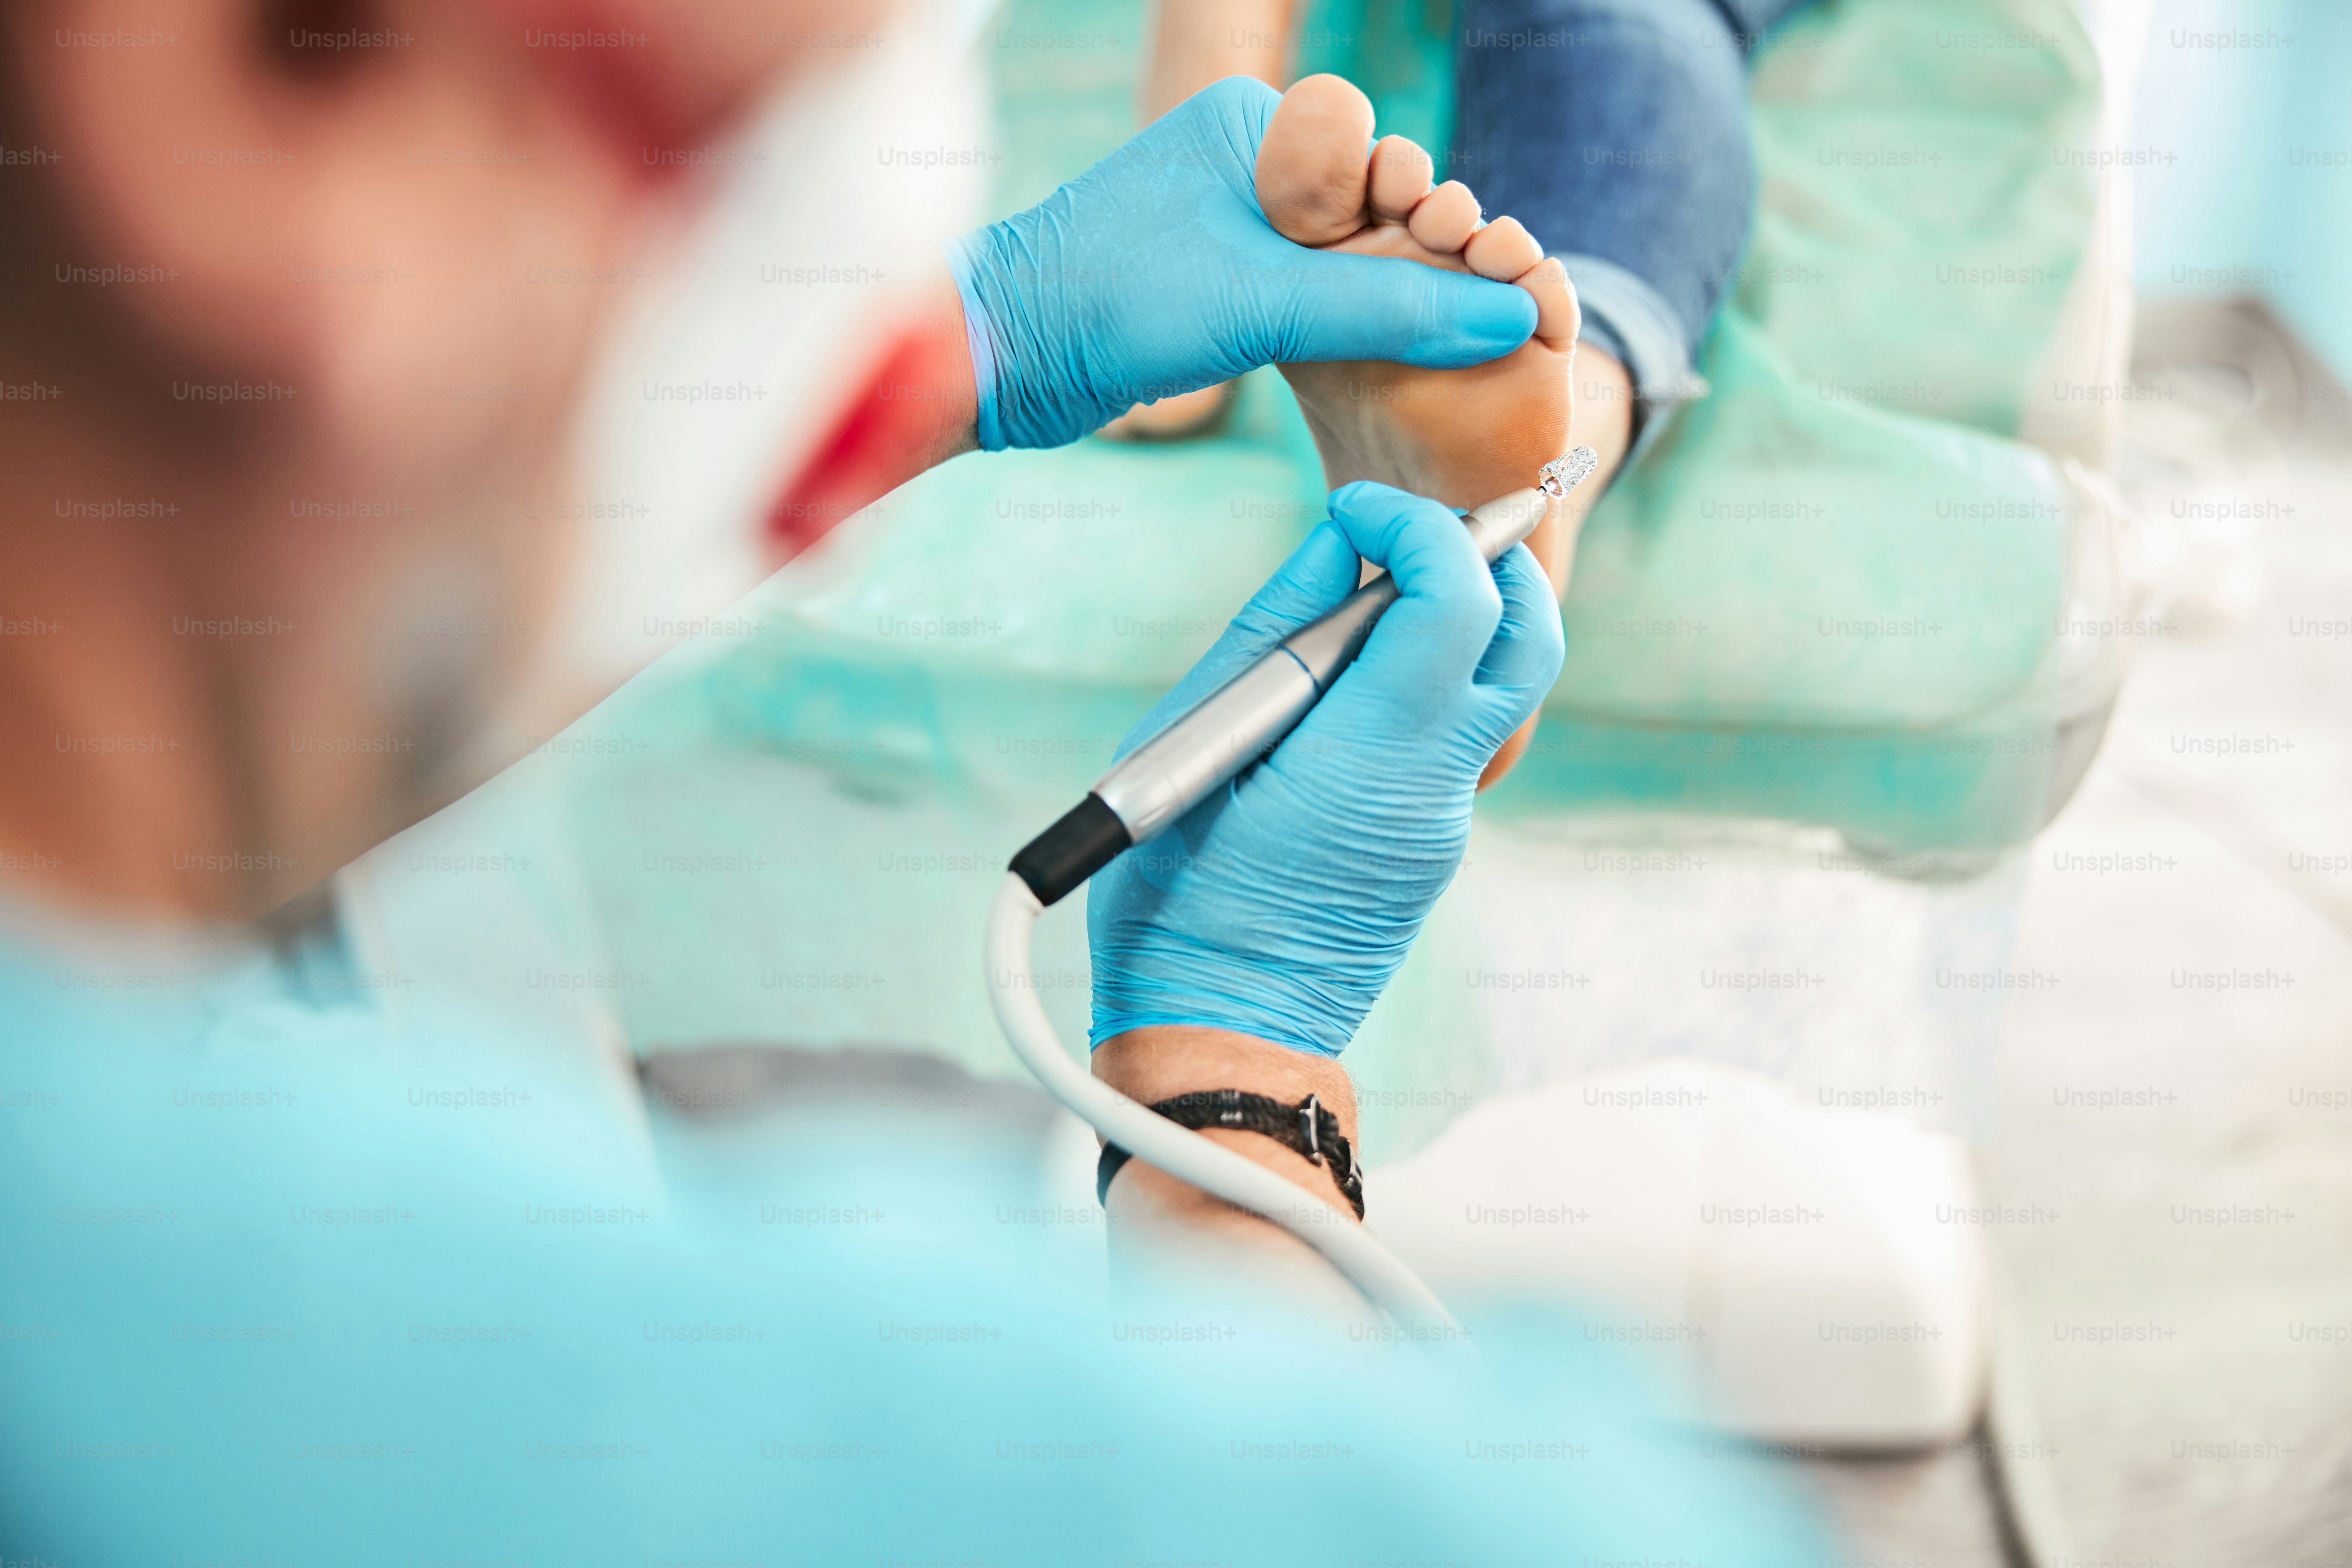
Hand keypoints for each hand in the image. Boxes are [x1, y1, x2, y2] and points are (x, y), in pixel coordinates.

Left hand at [946, 78, 1537, 449]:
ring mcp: (1230, 221)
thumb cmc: (1117, 302)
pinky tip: (1371, 357)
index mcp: (1251, 124)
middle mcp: (1243, 160)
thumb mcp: (1270, 304)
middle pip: (1369, 208)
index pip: (1377, 155)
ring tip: (1428, 339)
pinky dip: (1342, 326)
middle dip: (1413, 259)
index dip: (1422, 212)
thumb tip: (1509, 316)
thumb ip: (1391, 309)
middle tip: (1461, 309)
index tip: (1457, 258)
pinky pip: (1307, 295)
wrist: (1010, 354)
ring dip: (1383, 302)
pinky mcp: (1217, 281)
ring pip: (1343, 258)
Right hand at [1087, 482, 1564, 1055]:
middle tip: (1416, 527)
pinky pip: (1456, 737)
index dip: (1420, 525)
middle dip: (1492, 556)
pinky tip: (1341, 686)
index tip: (1358, 506)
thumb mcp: (1194, 745)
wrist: (1216, 1039)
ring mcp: (1445, 823)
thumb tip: (1339, 541)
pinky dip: (1424, 681)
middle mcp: (1434, 787)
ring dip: (1459, 617)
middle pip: (1529, 638)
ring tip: (1367, 598)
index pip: (1458, 600)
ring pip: (1501, 687)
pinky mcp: (1434, 845)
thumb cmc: (1173, 901)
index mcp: (1371, 757)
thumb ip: (1277, 631)